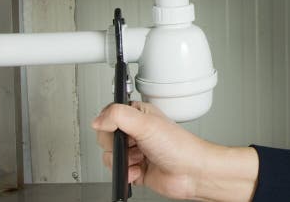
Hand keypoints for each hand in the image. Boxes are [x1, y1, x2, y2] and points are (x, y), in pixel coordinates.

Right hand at [92, 101, 258, 200]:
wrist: (191, 173)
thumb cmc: (179, 146)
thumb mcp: (146, 124)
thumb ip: (119, 116)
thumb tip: (98, 119)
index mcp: (138, 115)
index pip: (109, 115)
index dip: (108, 124)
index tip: (117, 131)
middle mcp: (136, 132)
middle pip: (106, 138)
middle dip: (116, 146)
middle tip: (131, 145)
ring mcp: (136, 151)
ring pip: (110, 157)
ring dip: (123, 161)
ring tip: (139, 159)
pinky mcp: (136, 169)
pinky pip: (119, 172)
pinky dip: (126, 174)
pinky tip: (139, 171)